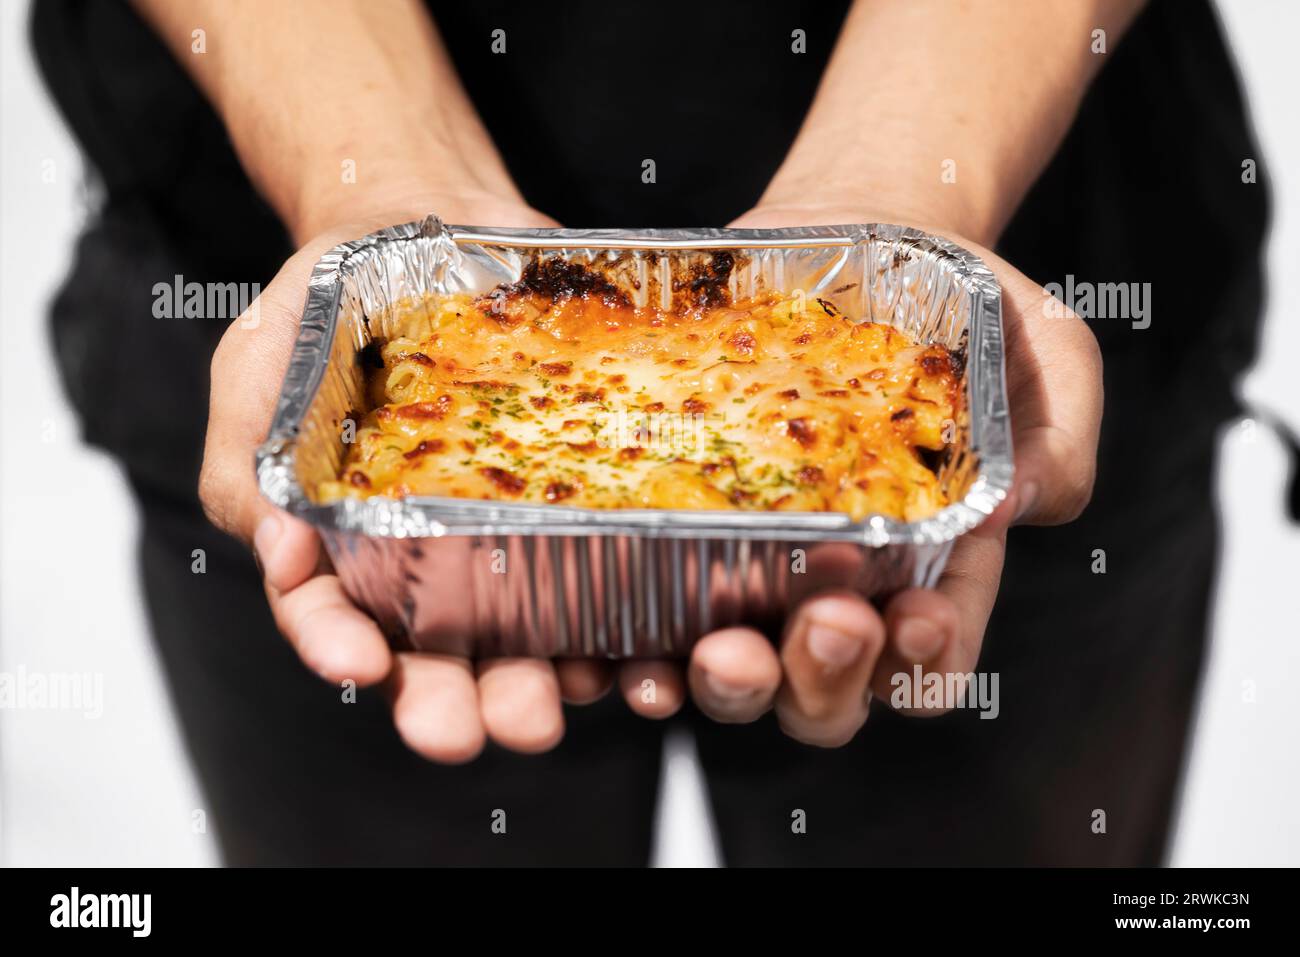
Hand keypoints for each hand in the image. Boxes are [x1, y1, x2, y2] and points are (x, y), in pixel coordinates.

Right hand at [200, 191, 691, 762]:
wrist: (431, 226)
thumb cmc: (331, 304)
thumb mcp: (259, 365)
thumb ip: (249, 458)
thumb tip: (283, 551)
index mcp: (346, 542)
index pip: (332, 615)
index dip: (339, 645)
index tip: (361, 661)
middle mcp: (433, 558)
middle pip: (440, 655)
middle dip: (456, 700)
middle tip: (474, 730)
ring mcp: (514, 532)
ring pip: (531, 632)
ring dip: (544, 680)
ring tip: (559, 700)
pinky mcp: (586, 499)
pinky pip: (614, 568)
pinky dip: (630, 619)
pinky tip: (643, 648)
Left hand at [643, 202, 1101, 744]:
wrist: (856, 234)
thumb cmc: (961, 306)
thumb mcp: (1047, 352)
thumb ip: (1062, 433)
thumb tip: (1018, 504)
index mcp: (933, 565)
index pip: (932, 657)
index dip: (924, 660)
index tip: (913, 614)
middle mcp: (841, 585)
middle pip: (830, 695)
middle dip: (827, 680)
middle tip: (826, 617)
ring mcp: (756, 564)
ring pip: (742, 677)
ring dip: (733, 683)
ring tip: (723, 647)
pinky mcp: (684, 529)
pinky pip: (652, 620)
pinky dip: (643, 658)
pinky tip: (635, 656)